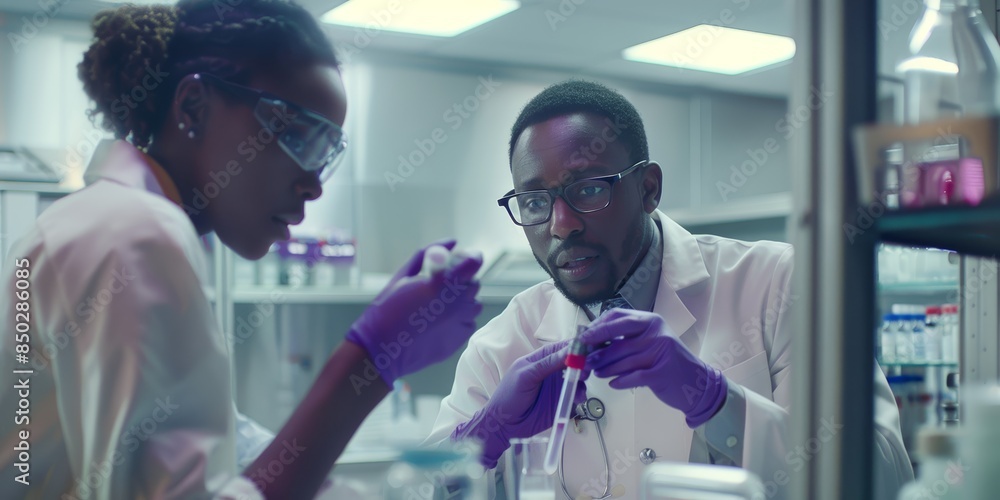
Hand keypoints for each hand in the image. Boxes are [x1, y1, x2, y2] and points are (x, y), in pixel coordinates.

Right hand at [346, 240, 482, 385]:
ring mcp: (462, 321)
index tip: (454, 262)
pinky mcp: (461, 337)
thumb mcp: (403, 275)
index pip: (474, 261)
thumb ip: (428, 254)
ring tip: (435, 306)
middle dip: (459, 280)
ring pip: (473, 302)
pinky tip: (436, 322)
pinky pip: (468, 321)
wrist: (382, 350)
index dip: (466, 258)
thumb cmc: (388, 310)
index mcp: (445, 283)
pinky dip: (457, 318)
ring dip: (460, 300)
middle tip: (437, 286)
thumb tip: (452, 242)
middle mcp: (459, 302)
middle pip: (473, 282)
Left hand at [451, 340, 587, 468]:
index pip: (562, 347)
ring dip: (582, 381)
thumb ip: (547, 363)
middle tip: (585, 372)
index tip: (589, 348)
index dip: (576, 346)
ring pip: (578, 378)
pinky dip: (580, 394)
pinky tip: (577, 399)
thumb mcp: (526, 376)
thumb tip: (569, 350)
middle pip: (574, 361)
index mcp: (542, 358)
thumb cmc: (510, 395)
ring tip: (579, 389)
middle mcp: (553, 370)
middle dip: (583, 364)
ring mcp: (558, 386)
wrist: (505, 424)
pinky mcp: (562, 401)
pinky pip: (576, 394)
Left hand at [580, 309, 727, 427]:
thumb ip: (626, 339)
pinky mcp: (662, 372)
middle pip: (618, 339)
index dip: (597, 327)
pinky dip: (620, 381)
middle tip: (584, 358)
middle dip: (597, 349)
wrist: (697, 383)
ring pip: (623, 360)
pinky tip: (613, 383)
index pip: (617, 317)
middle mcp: (656, 332)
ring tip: (596, 372)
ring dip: (605, 368)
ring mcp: (660, 352)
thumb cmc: (667, 362)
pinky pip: (633, 377)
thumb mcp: (650, 342)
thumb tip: (593, 343)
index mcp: (650, 320)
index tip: (582, 337)